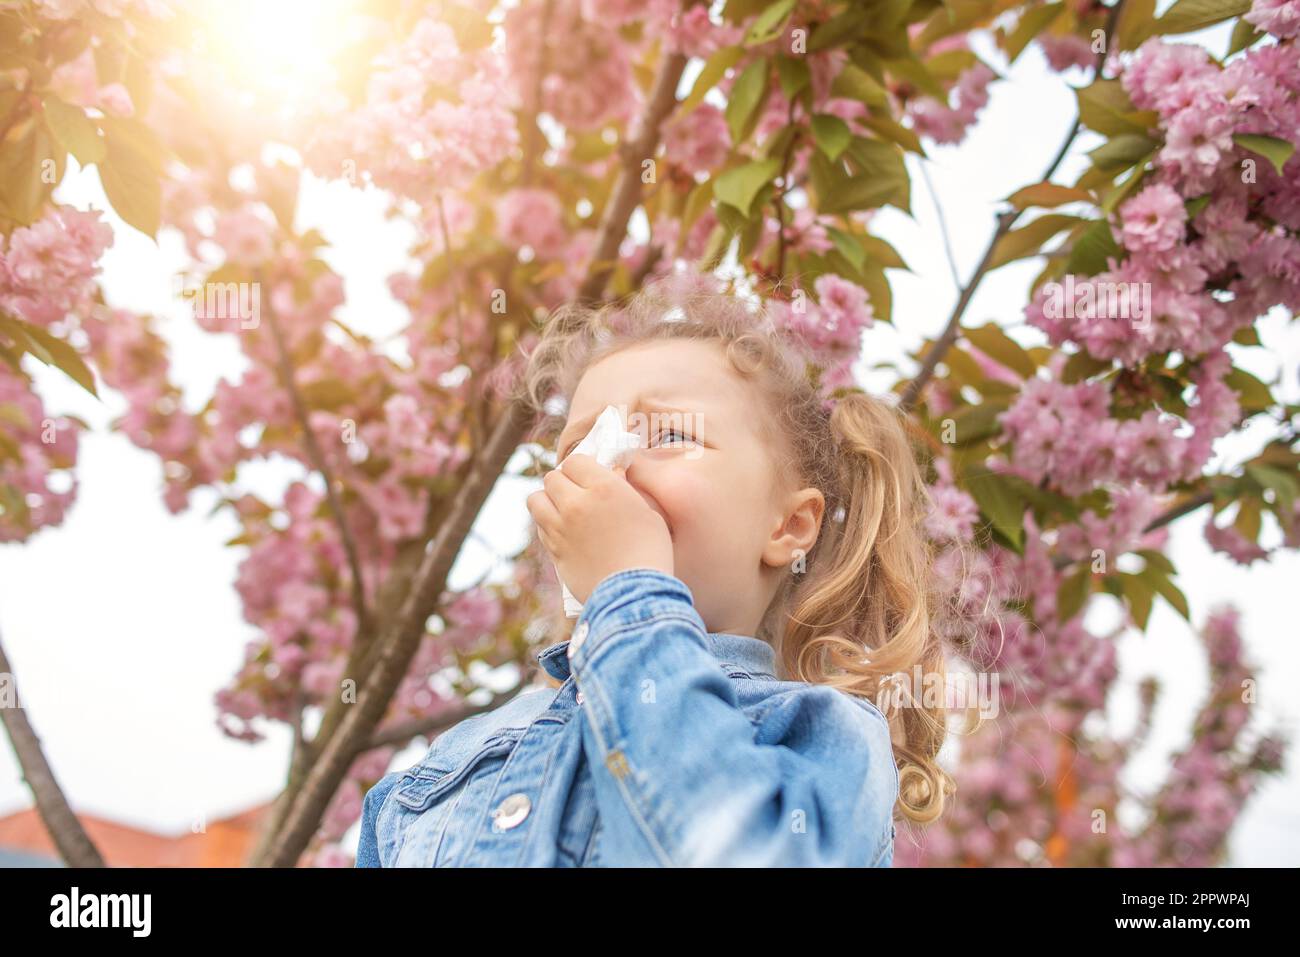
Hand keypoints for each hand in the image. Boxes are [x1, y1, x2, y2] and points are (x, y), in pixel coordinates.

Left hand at [526, 452, 673, 603]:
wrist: (635, 594)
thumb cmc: (651, 552)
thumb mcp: (648, 512)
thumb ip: (625, 491)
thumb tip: (613, 477)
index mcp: (603, 487)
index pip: (575, 461)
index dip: (583, 468)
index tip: (591, 477)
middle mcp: (576, 504)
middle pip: (552, 478)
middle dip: (564, 483)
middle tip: (577, 494)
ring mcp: (560, 528)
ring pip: (535, 500)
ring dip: (547, 501)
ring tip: (563, 510)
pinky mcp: (553, 551)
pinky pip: (540, 527)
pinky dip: (547, 525)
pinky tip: (564, 533)